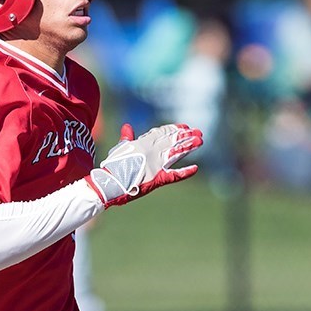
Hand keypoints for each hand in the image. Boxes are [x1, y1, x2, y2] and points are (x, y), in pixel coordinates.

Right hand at [85, 123, 202, 206]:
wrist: (110, 184)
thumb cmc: (112, 167)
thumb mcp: (120, 149)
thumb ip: (126, 138)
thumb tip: (127, 127)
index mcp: (143, 143)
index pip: (162, 133)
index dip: (174, 129)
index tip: (184, 127)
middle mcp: (152, 152)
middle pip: (172, 141)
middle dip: (185, 136)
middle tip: (198, 132)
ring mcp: (156, 165)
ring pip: (176, 153)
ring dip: (189, 146)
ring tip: (200, 141)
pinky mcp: (158, 179)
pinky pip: (174, 175)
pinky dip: (185, 172)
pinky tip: (195, 168)